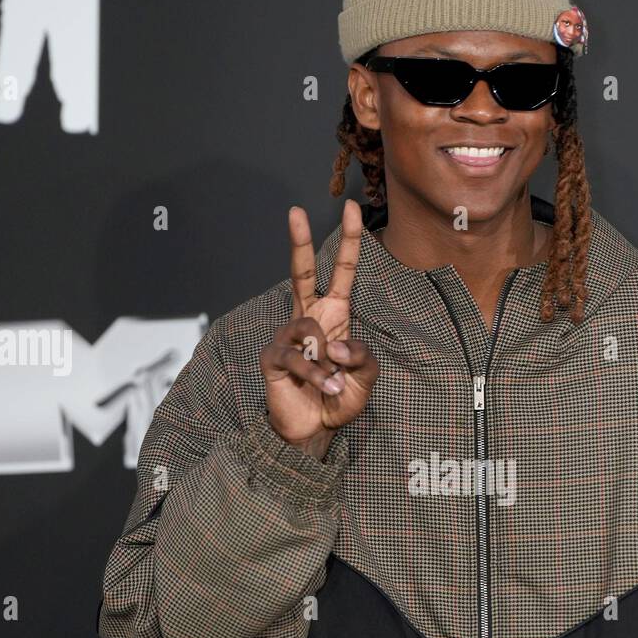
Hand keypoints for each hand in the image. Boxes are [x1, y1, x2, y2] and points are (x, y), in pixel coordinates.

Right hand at [260, 199, 379, 455]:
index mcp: (335, 315)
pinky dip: (315, 375)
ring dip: (327, 360)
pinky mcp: (272, 357)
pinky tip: (324, 388)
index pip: (343, 272)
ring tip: (333, 383)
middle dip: (299, 243)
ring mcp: (287, 336)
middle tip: (295, 211)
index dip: (349, 242)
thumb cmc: (339, 397)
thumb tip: (335, 343)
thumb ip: (363, 356)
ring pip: (309, 328)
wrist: (315, 429)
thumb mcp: (365, 377)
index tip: (351, 208)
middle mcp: (309, 318)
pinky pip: (295, 357)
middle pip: (302, 273)